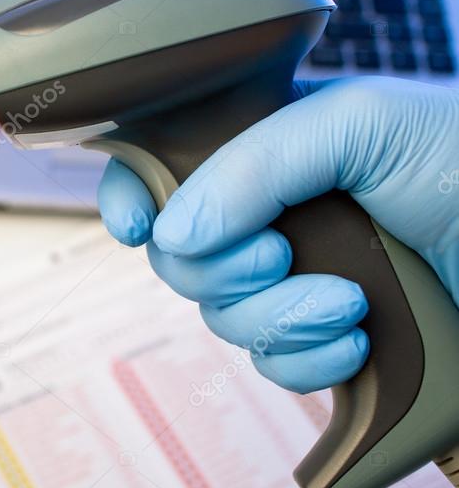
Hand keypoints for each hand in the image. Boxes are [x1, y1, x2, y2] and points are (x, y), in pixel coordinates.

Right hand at [97, 76, 458, 392]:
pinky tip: (355, 336)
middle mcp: (268, 214)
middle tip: (281, 255)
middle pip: (181, 258)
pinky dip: (308, 360)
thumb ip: (252, 161)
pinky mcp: (325, 335)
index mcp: (261, 150)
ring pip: (223, 319)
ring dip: (278, 318)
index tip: (138, 228)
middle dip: (225, 270)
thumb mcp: (355, 122)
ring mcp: (294, 277)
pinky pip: (272, 365)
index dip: (132, 199)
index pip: (162, 169)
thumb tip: (174, 230)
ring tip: (345, 301)